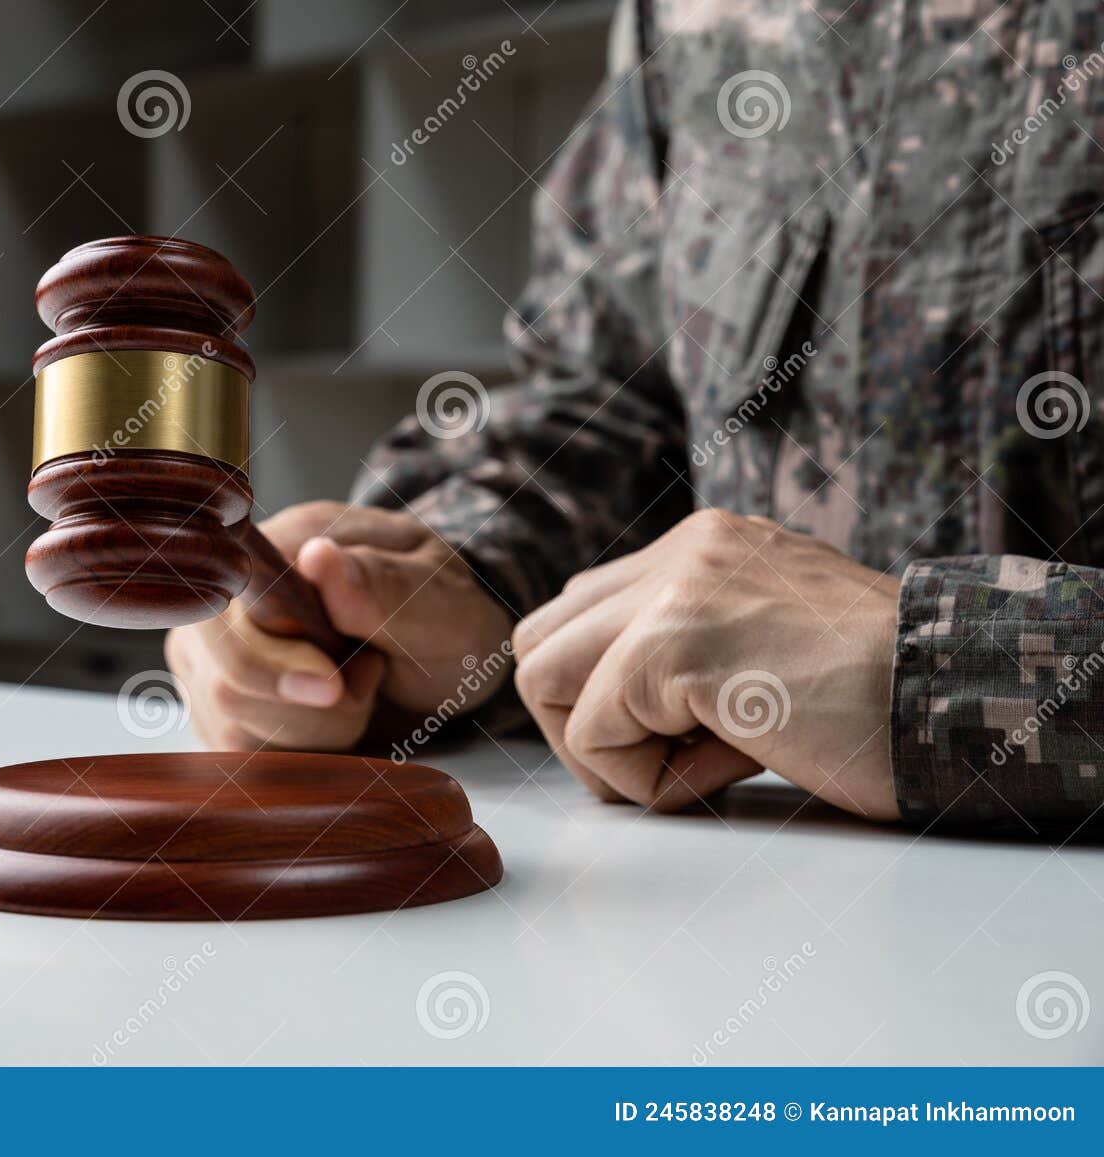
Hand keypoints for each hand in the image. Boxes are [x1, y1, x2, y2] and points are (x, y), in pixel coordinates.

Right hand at [165, 501, 513, 750]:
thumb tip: (318, 557)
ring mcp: (216, 658)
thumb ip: (383, 583)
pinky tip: (337, 715)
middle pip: (226, 682)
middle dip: (311, 706)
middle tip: (371, 675)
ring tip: (361, 685)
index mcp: (277, 547)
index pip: (223, 611)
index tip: (333, 685)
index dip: (267, 661)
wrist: (447, 652)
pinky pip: (244, 751)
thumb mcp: (439, 596)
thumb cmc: (442, 613)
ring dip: (318, 728)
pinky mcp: (225, 709)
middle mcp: (228, 604)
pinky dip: (304, 748)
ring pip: (235, 726)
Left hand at [512, 509, 900, 819]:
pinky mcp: (673, 646)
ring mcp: (672, 591)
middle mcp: (678, 552)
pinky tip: (729, 767)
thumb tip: (606, 707)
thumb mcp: (769, 647)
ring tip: (693, 764)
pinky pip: (593, 733)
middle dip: (576, 721)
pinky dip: (645, 780)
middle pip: (538, 638)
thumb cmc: (879, 698)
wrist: (959, 700)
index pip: (579, 613)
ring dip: (602, 751)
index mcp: (701, 548)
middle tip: (657, 761)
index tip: (669, 736)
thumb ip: (688, 649)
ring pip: (540, 678)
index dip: (597, 694)